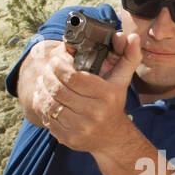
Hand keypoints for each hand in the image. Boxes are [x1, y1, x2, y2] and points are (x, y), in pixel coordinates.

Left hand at [36, 30, 141, 155]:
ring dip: (42, 90)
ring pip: (51, 104)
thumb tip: (133, 36)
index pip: (73, 77)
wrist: (113, 138)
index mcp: (106, 95)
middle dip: (48, 76)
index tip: (56, 60)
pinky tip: (43, 97)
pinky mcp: (70, 139)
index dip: (59, 65)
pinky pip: (48, 119)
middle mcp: (95, 112)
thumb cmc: (114, 104)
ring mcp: (81, 127)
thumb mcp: (122, 80)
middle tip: (46, 70)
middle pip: (59, 89)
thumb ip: (128, 56)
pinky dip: (41, 106)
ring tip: (42, 82)